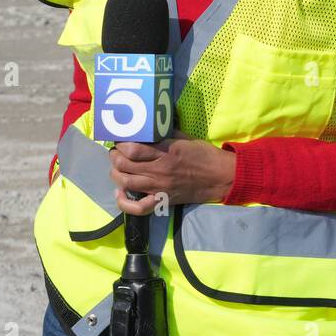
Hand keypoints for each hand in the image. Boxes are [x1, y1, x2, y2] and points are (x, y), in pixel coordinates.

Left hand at [110, 128, 235, 215]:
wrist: (220, 177)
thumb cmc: (204, 155)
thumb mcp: (186, 138)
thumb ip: (165, 133)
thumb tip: (148, 128)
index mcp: (166, 151)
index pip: (133, 149)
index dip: (121, 144)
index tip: (121, 140)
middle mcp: (160, 170)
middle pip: (124, 164)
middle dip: (115, 156)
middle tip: (116, 152)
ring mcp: (160, 187)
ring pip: (126, 182)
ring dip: (115, 174)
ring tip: (117, 168)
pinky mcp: (163, 200)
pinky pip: (138, 207)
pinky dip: (124, 202)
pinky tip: (121, 193)